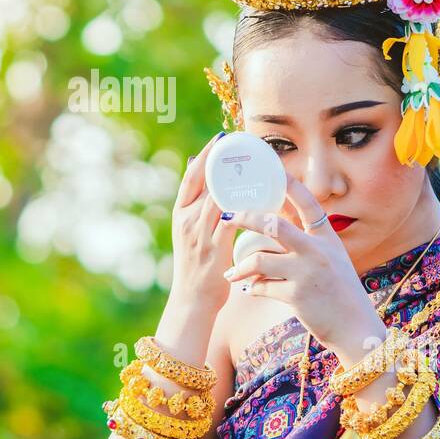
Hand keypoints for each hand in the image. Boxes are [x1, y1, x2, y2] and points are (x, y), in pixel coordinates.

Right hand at [167, 131, 236, 315]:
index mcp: (180, 214)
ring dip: (235, 178)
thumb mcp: (190, 234)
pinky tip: (259, 196)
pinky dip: (244, 207)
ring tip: (253, 162)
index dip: (204, 155)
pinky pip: (231, 221)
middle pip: (204, 181)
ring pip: (217, 197)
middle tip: (239, 141)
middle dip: (221, 159)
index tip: (220, 138)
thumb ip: (197, 210)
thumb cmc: (197, 267)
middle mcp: (187, 220)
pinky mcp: (215, 248)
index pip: (191, 177)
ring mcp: (199, 234)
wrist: (192, 300)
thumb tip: (206, 183)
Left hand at [221, 174, 379, 350]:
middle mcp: (317, 251)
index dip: (290, 184)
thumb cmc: (340, 292)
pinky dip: (252, 287)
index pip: (307, 203)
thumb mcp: (332, 259)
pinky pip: (262, 287)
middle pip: (273, 225)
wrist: (355, 328)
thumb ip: (309, 242)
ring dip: (240, 266)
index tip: (272, 170)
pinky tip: (248, 288)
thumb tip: (276, 225)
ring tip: (231, 271)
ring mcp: (307, 273)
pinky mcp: (297, 296)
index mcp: (326, 238)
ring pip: (259, 259)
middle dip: (246, 218)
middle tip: (228, 216)